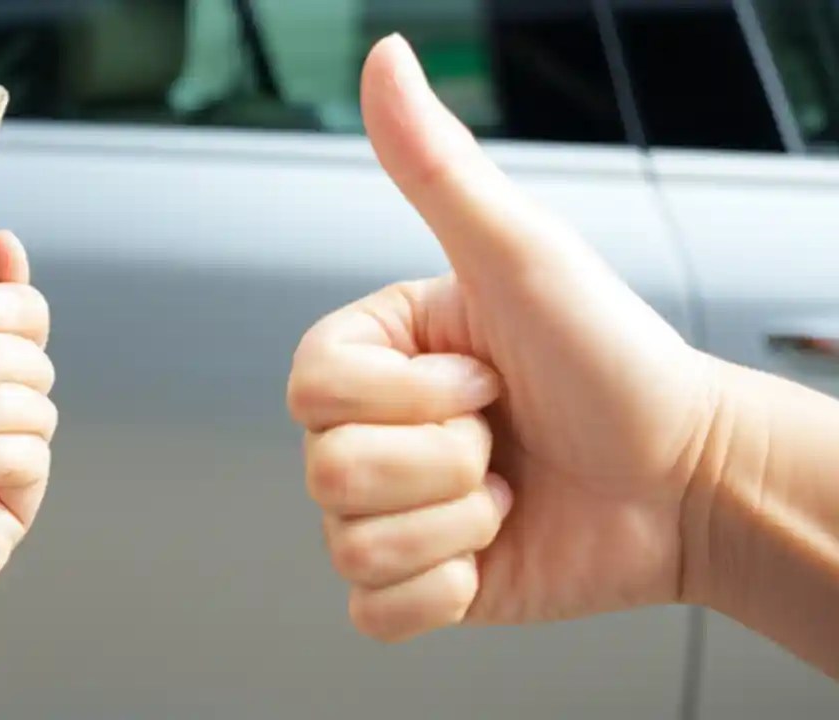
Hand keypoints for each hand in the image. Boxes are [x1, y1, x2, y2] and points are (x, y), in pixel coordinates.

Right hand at [287, 35, 718, 641]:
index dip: (408, 397)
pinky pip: (373, 610)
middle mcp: (373, 429)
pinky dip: (443, 592)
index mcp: (377, 352)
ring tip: (513, 491)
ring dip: (459, 524)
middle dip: (445, 463)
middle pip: (328, 470)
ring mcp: (391, 509)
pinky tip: (493, 553)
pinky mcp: (415, 582)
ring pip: (352, 542)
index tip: (486, 377)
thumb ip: (436, 166)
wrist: (689, 482)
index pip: (313, 389)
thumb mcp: (522, 257)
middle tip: (507, 436)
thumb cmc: (616, 363)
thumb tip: (384, 58)